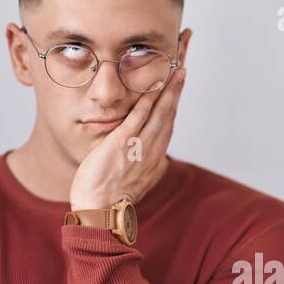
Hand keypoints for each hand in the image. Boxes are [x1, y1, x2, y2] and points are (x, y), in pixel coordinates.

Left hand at [69, 64, 187, 210]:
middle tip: (182, 73)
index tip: (176, 92)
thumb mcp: (135, 184)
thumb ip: (145, 169)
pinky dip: (149, 98)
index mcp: (155, 161)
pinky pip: (139, 115)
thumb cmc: (110, 202)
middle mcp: (152, 152)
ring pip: (160, 113)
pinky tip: (154, 83)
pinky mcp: (123, 142)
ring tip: (174, 72)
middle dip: (176, 93)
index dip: (173, 108)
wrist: (101, 211)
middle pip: (169, 116)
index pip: (167, 128)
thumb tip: (154, 163)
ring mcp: (139, 146)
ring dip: (168, 90)